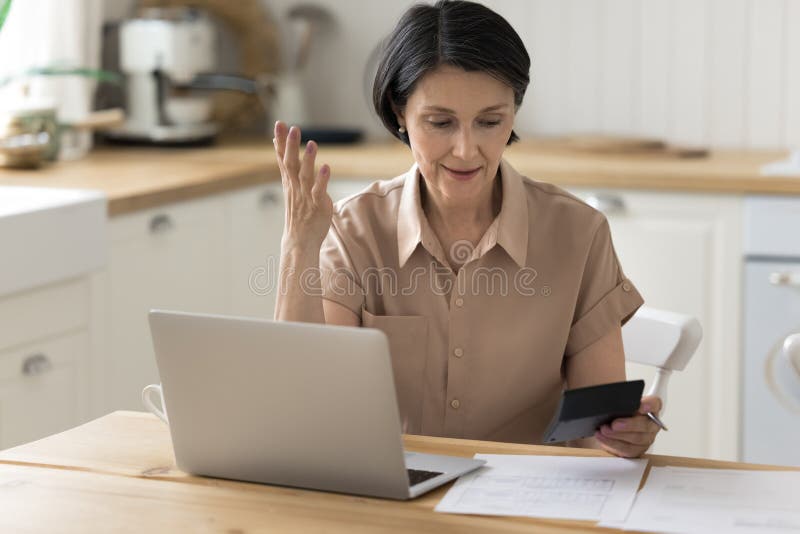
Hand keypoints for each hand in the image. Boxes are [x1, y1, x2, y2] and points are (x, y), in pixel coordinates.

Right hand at [273, 121, 332, 250]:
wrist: (299, 240)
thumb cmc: (298, 211)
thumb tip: (280, 145)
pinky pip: (319, 191)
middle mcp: (295, 186)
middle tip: (292, 128)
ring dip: (308, 160)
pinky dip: (322, 180)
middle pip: (291, 163)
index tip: (279, 124)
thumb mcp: (291, 186)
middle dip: (291, 146)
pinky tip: (326, 167)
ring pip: (305, 175)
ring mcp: (306, 196)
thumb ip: (288, 166)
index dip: (281, 141)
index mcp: (289, 181)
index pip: (283, 158)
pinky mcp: (317, 205)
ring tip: (311, 143)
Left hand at [594, 395, 662, 457]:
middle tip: (614, 424)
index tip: (640, 406)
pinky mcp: (637, 449)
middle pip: (645, 425)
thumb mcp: (619, 403)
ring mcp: (646, 438)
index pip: (654, 404)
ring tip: (604, 430)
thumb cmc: (618, 412)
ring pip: (636, 439)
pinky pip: (627, 449)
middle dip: (628, 425)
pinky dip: (612, 443)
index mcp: (651, 408)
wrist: (612, 426)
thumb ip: (618, 400)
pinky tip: (602, 437)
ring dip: (618, 435)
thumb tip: (607, 399)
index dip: (649, 405)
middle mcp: (651, 423)